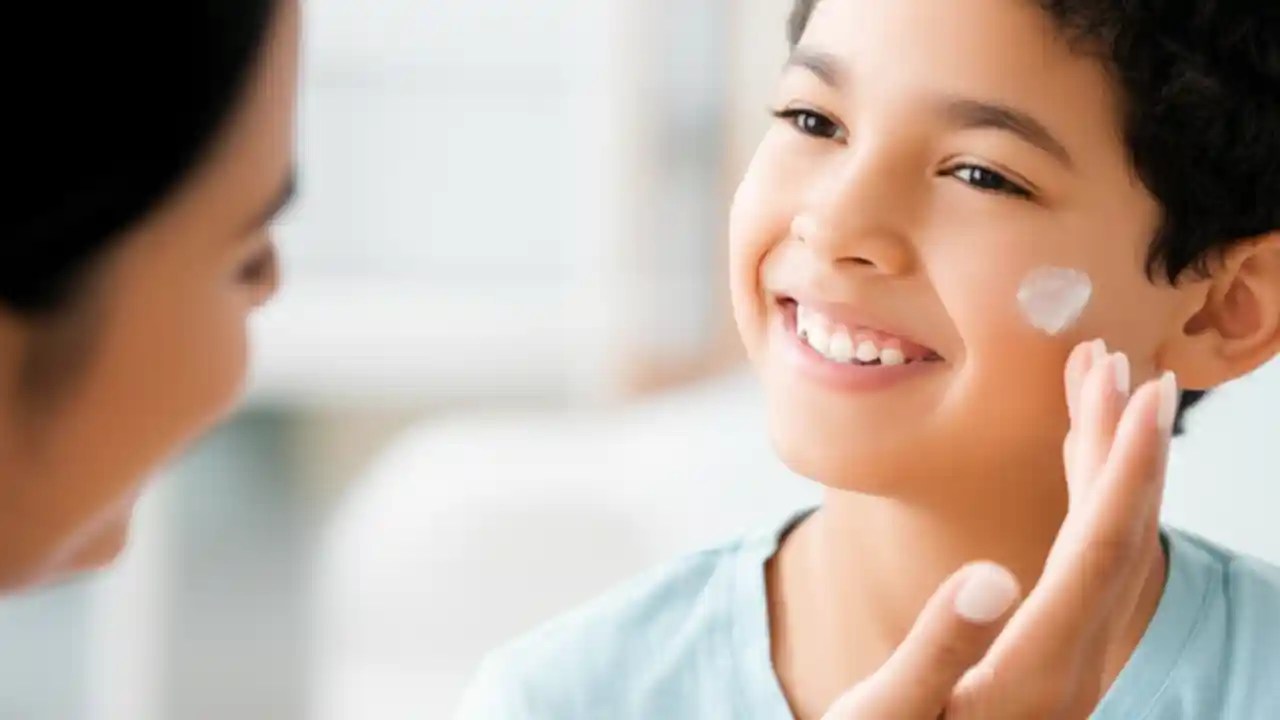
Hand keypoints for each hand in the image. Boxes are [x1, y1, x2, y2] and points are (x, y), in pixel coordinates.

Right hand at [824, 340, 1177, 718]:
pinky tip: (1077, 463)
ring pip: (1111, 548)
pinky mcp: (1050, 652)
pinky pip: (1089, 562)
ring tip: (1099, 390)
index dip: (1125, 468)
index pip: (1099, 551)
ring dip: (1110, 465)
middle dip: (1124, 445)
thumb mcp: (889, 713)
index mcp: (1038, 667)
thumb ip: (940, 646)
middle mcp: (1073, 662)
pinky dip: (1089, 500)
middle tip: (1117, 364)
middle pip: (1119, 538)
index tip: (1142, 395)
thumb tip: (992, 573)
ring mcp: (1068, 660)